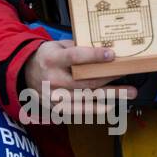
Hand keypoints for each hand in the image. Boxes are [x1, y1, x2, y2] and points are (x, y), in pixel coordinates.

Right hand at [24, 40, 138, 99]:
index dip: (94, 56)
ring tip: (130, 92)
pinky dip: (98, 108)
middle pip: (86, 81)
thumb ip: (76, 47)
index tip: (112, 54)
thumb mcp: (57, 46)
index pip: (75, 57)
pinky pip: (82, 110)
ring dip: (112, 95)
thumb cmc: (47, 57)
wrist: (26, 75)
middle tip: (128, 74)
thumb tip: (101, 46)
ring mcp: (56, 96)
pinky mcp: (58, 108)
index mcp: (52, 59)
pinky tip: (112, 104)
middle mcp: (54, 79)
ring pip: (88, 97)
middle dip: (110, 77)